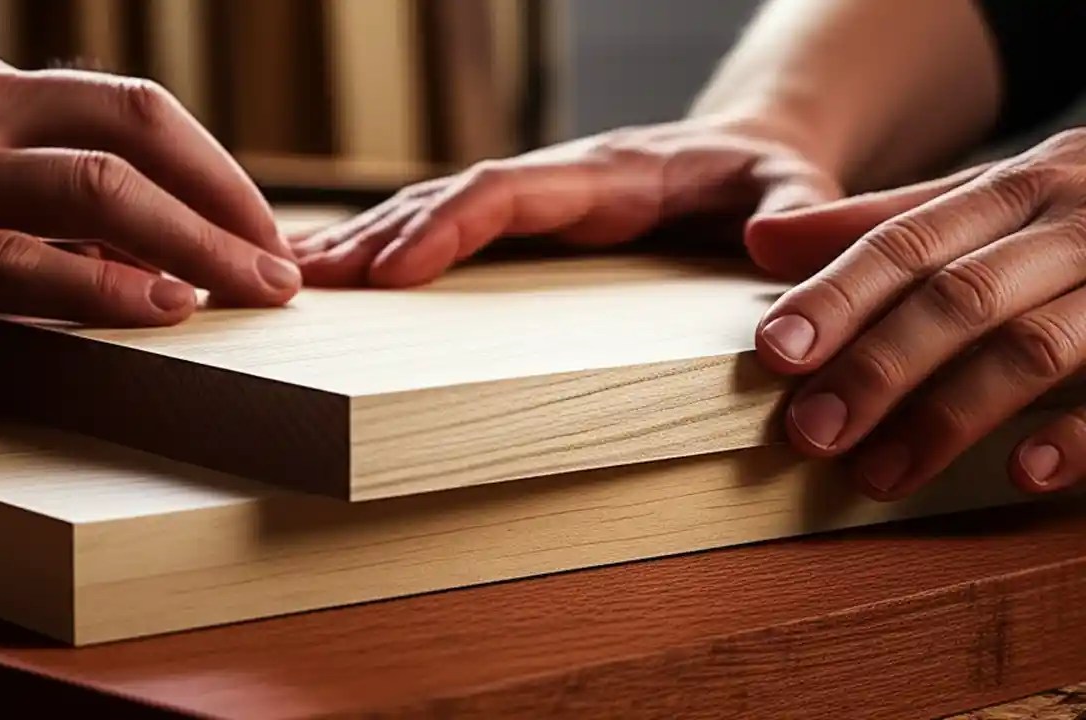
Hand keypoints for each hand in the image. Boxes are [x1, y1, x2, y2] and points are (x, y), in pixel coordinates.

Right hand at [0, 33, 298, 326]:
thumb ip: (0, 164)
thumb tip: (110, 226)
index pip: (123, 107)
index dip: (210, 163)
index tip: (258, 219)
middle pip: (134, 129)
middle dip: (227, 197)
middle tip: (284, 259)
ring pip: (95, 190)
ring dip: (196, 242)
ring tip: (255, 290)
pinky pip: (18, 262)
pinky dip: (105, 286)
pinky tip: (164, 309)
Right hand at [291, 116, 842, 286]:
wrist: (753, 153)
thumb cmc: (768, 177)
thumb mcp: (795, 187)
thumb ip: (794, 209)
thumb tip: (767, 240)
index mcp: (608, 175)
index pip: (509, 191)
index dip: (447, 226)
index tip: (391, 271)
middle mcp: (558, 181)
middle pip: (448, 198)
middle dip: (375, 238)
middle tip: (302, 283)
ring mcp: (538, 198)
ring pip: (432, 208)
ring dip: (364, 241)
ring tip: (297, 277)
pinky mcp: (530, 221)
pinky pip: (446, 226)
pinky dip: (387, 245)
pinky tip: (341, 267)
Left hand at [749, 127, 1085, 499]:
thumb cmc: (1080, 216)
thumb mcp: (990, 200)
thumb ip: (881, 224)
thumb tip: (760, 239)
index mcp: (1018, 189)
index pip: (908, 242)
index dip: (836, 297)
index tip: (773, 354)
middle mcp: (1077, 226)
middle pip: (960, 297)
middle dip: (877, 368)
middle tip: (811, 433)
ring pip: (1036, 348)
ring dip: (949, 417)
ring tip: (877, 475)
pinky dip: (1081, 435)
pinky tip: (1023, 471)